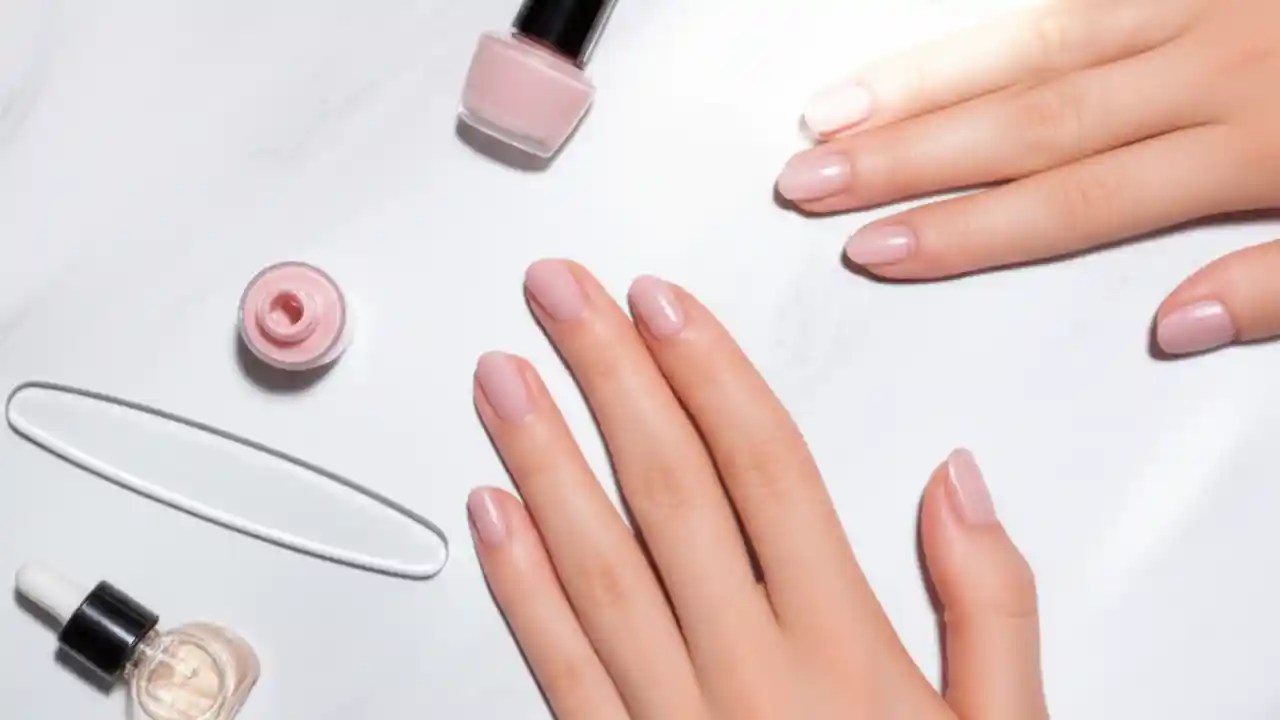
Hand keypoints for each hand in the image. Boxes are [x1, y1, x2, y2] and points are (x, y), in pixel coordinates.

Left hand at [467, 260, 1047, 718]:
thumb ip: (990, 602)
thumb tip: (958, 481)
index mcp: (843, 649)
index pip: (765, 471)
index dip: (707, 373)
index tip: (661, 303)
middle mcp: (749, 673)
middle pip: (670, 491)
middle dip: (610, 377)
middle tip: (561, 294)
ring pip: (598, 565)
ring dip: (542, 460)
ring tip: (504, 376)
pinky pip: (559, 668)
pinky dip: (519, 585)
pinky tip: (489, 515)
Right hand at [777, 0, 1279, 356]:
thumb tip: (1170, 324)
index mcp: (1261, 141)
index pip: (1076, 197)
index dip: (966, 227)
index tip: (877, 247)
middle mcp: (1217, 59)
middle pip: (1032, 117)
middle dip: (908, 152)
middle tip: (811, 180)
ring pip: (1043, 38)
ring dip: (931, 76)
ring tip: (837, 107)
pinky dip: (1006, 11)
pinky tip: (944, 35)